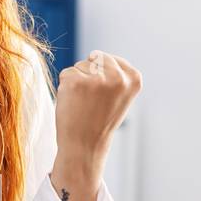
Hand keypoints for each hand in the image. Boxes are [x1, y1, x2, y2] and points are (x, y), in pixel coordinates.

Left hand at [50, 51, 141, 200]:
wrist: (84, 146)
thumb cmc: (100, 120)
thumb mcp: (120, 95)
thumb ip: (116, 73)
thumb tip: (95, 54)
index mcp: (134, 78)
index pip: (110, 59)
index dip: (104, 77)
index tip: (106, 98)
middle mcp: (118, 77)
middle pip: (96, 58)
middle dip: (90, 75)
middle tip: (93, 101)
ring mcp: (97, 79)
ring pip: (80, 66)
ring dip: (78, 82)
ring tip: (83, 104)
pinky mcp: (75, 82)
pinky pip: (66, 73)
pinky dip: (65, 88)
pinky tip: (73, 104)